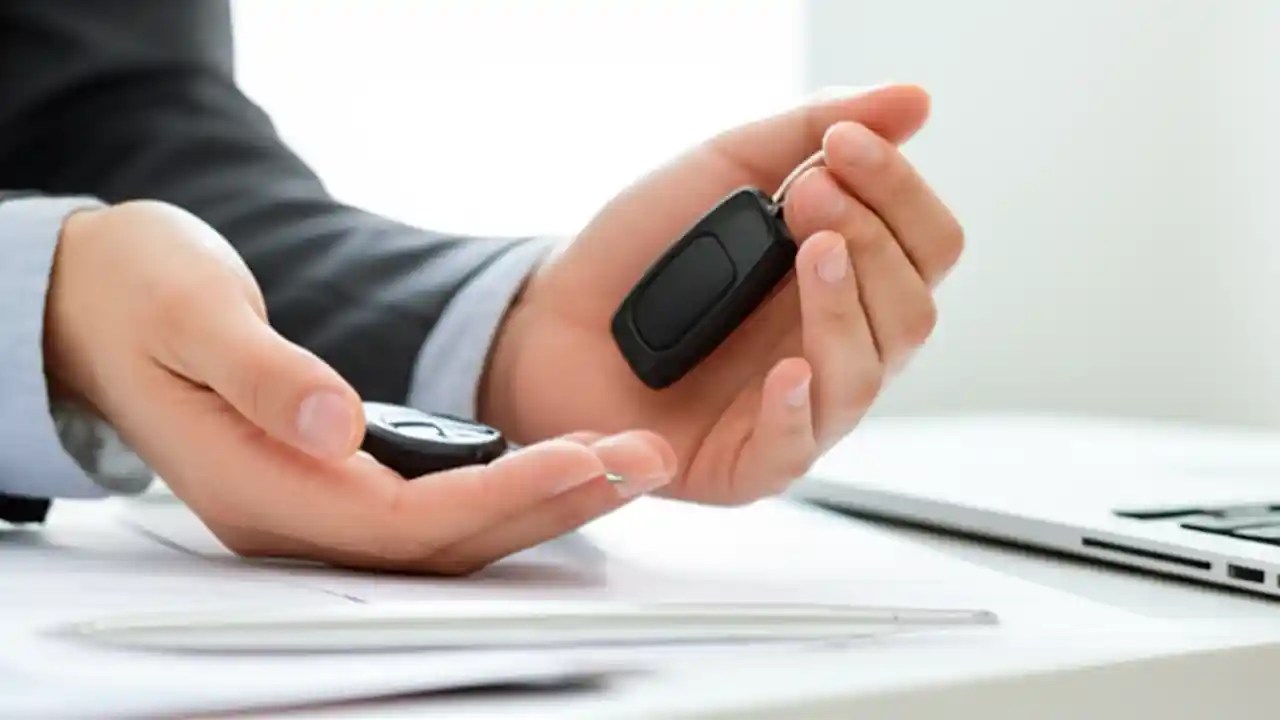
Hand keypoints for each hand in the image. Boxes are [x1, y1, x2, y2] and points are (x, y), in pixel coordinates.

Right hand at [45, 201, 673, 572]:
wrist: (97, 303)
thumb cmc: (138, 295)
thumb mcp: (190, 314)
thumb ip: (262, 375)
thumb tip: (333, 422)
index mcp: (257, 487)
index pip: (403, 522)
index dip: (501, 497)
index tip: (582, 458)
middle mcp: (292, 517)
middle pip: (443, 543)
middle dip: (550, 506)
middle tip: (640, 462)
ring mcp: (312, 507)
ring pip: (446, 534)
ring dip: (541, 503)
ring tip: (623, 464)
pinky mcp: (332, 484)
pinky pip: (433, 510)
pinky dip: (504, 491)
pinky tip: (558, 467)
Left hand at [483, 84, 963, 503]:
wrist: (551, 313)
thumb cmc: (641, 248)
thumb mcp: (725, 168)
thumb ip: (812, 130)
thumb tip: (913, 99)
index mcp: (846, 281)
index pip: (926, 247)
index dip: (900, 192)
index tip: (843, 144)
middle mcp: (835, 348)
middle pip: (911, 313)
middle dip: (871, 240)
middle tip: (807, 194)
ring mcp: (796, 409)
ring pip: (866, 374)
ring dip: (845, 304)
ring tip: (810, 249)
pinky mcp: (744, 462)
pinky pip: (796, 449)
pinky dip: (797, 407)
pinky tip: (786, 370)